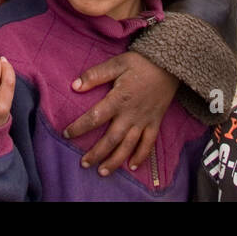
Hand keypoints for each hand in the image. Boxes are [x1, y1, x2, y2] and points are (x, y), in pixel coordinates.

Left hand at [63, 52, 177, 176]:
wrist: (169, 65)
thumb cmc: (141, 63)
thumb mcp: (116, 63)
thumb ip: (95, 75)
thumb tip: (74, 86)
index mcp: (118, 99)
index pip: (95, 117)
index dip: (79, 127)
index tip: (67, 134)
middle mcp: (130, 114)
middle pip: (111, 139)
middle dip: (96, 153)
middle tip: (83, 163)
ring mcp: (144, 120)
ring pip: (128, 146)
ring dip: (115, 161)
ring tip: (102, 172)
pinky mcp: (155, 122)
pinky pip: (148, 144)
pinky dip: (141, 156)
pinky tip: (131, 166)